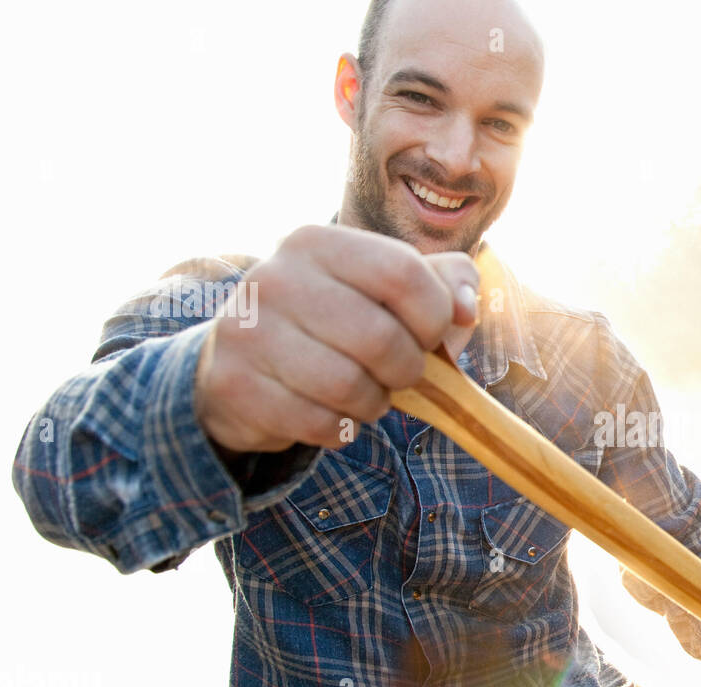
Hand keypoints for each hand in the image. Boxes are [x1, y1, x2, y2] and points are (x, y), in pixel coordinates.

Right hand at [194, 224, 479, 453]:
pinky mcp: (234, 385)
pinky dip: (340, 429)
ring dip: (373, 404)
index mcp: (317, 243)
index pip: (404, 272)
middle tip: (398, 375)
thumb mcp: (388, 288)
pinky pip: (318, 423)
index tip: (428, 336)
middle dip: (407, 370)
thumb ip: (445, 282)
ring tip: (365, 394)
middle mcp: (274, 277)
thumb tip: (466, 309)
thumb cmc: (335, 321)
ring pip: (349, 387)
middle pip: (380, 338)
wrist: (240, 359)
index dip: (434, 316)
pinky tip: (329, 412)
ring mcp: (247, 331)